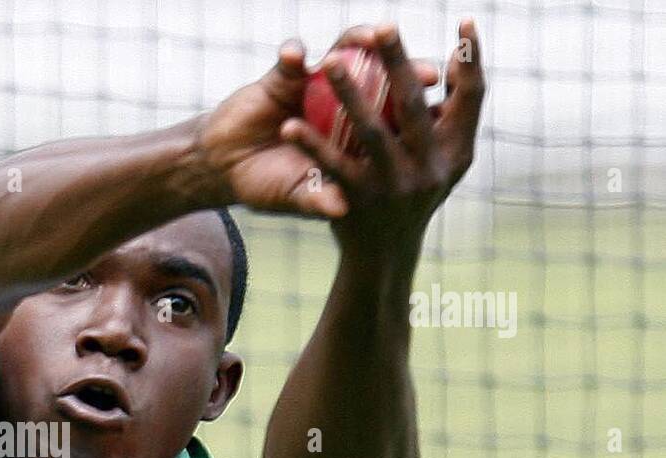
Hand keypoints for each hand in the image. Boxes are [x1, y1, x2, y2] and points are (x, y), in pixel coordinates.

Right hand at [197, 26, 440, 218]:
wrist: (225, 169)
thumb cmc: (263, 186)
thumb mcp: (293, 198)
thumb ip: (316, 199)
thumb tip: (340, 208)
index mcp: (351, 135)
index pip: (394, 114)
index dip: (420, 103)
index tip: (443, 101)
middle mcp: (340, 105)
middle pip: (381, 77)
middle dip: (406, 68)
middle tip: (428, 73)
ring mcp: (314, 87)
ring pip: (345, 54)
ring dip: (359, 42)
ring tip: (371, 37)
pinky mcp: (281, 78)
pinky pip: (290, 60)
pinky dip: (291, 55)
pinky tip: (294, 57)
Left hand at [281, 20, 486, 250]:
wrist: (384, 254)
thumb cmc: (411, 192)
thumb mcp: (438, 159)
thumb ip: (444, 116)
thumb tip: (449, 59)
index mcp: (456, 151)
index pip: (472, 97)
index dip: (472, 60)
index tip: (465, 22)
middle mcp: (432, 169)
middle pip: (414, 104)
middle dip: (399, 61)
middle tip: (382, 25)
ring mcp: (397, 187)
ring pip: (373, 131)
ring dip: (351, 93)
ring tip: (330, 62)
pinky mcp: (361, 202)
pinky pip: (332, 166)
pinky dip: (311, 144)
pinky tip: (289, 125)